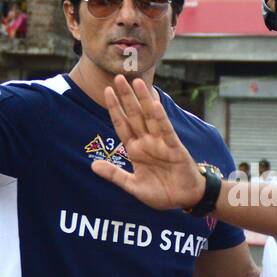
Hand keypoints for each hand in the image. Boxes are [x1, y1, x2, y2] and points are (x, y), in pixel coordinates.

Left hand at [91, 76, 203, 209]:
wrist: (184, 199)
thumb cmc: (161, 192)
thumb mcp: (133, 186)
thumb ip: (114, 175)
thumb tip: (92, 165)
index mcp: (135, 150)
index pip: (122, 125)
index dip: (115, 108)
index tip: (107, 91)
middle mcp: (147, 142)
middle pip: (134, 115)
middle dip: (126, 97)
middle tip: (118, 77)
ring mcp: (161, 143)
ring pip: (150, 117)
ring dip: (143, 100)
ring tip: (137, 81)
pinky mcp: (174, 148)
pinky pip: (166, 130)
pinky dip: (160, 118)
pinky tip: (155, 105)